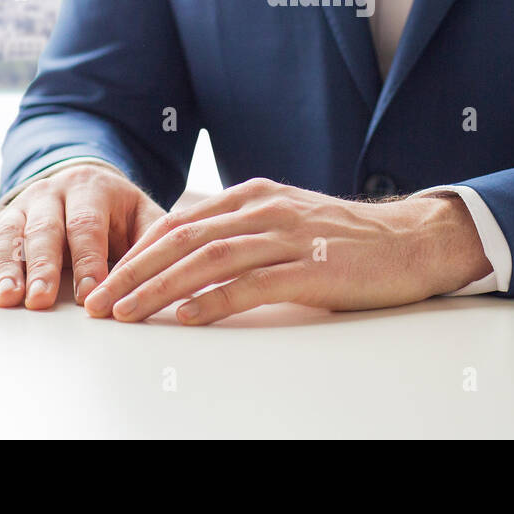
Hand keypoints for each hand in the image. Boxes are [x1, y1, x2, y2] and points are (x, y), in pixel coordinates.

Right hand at [0, 164, 164, 309]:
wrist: (82, 183)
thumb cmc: (118, 212)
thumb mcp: (143, 215)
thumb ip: (151, 240)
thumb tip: (159, 276)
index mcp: (92, 189)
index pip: (87, 224)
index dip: (88, 260)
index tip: (90, 295)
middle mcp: (52, 194)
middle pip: (44, 229)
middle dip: (43, 267)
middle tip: (40, 300)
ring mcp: (22, 207)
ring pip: (8, 234)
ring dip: (6, 268)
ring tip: (6, 299)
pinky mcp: (0, 224)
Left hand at [83, 178, 490, 324]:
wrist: (414, 240)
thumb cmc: (349, 239)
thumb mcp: (288, 222)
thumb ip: (244, 231)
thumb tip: (192, 255)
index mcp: (255, 196)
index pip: (180, 222)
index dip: (137, 253)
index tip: (105, 281)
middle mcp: (265, 209)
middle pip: (182, 239)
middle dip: (133, 273)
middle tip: (99, 304)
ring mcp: (288, 236)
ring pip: (207, 259)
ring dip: (159, 288)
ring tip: (126, 314)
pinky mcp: (311, 268)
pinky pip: (250, 284)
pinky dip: (212, 301)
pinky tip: (184, 318)